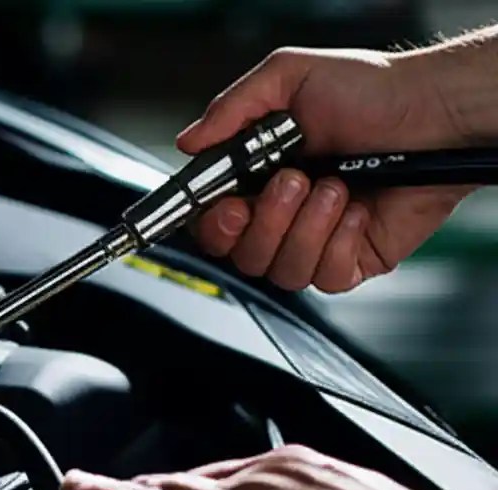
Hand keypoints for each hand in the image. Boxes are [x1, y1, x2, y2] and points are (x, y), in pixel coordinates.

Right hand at [182, 46, 479, 291]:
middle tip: (293, 181)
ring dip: (306, 229)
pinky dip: (339, 244)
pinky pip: (326, 278)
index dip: (214, 224)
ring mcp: (316, 240)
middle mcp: (282, 214)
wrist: (434, 114)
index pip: (213, 222)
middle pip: (242, 255)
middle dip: (266, 222)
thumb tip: (189, 141)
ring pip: (282, 271)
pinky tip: (358, 211)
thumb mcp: (289, 77)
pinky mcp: (352, 260)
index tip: (230, 206)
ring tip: (335, 187)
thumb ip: (232, 109)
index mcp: (258, 177)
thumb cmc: (372, 92)